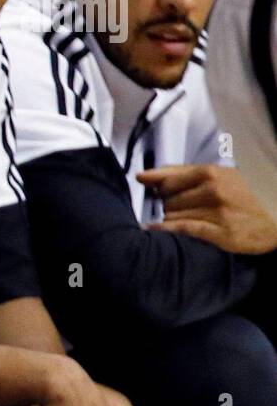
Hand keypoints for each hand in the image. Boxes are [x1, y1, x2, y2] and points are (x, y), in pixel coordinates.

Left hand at [140, 164, 276, 252]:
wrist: (274, 220)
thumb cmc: (241, 196)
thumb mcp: (217, 176)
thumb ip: (180, 174)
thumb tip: (143, 176)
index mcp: (211, 173)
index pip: (167, 180)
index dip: (157, 186)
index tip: (146, 186)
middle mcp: (214, 190)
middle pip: (167, 200)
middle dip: (168, 204)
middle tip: (179, 207)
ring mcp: (218, 212)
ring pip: (172, 215)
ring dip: (170, 218)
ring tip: (183, 218)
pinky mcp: (222, 233)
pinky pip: (183, 229)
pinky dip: (166, 229)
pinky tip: (156, 229)